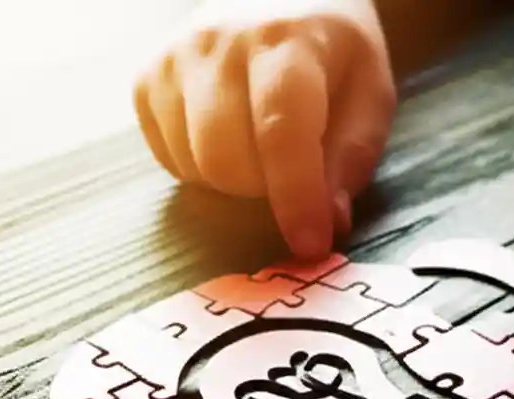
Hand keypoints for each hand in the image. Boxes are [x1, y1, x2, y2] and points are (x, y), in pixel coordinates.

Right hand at [134, 0, 396, 258]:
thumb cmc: (330, 50)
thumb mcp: (368, 93)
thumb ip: (351, 157)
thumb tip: (327, 222)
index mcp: (286, 40)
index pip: (282, 131)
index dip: (295, 197)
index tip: (310, 244)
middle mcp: (217, 42)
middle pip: (227, 161)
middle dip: (264, 192)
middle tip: (291, 173)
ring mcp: (171, 60)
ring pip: (195, 167)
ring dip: (233, 183)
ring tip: (258, 148)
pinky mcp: (144, 80)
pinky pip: (169, 161)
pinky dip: (201, 170)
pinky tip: (225, 137)